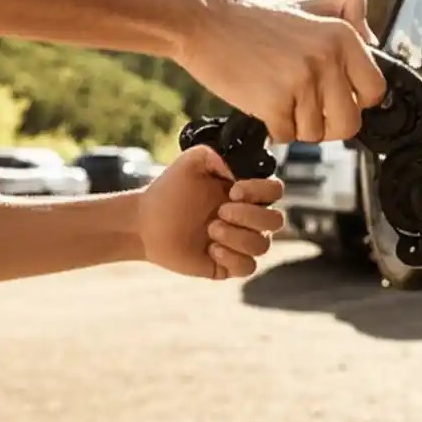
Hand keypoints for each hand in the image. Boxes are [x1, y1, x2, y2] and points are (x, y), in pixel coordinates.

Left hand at [137, 146, 285, 279]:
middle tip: (220, 212)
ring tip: (211, 230)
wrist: (146, 222)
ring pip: (262, 246)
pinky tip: (210, 249)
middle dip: (249, 216)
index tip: (233, 190)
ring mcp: (240, 243)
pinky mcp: (229, 266)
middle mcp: (248, 219)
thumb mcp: (191, 162)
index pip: (275, 191)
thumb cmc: (169, 192)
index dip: (260, 191)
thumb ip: (216, 154)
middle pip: (276, 221)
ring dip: (236, 237)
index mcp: (246, 194)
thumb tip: (237, 172)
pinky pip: (248, 267)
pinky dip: (231, 257)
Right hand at [178, 0, 386, 142]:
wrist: (204, 21)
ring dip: (296, 125)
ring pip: (316, 134)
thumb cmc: (254, 21)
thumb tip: (374, 40)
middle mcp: (328, 58)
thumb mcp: (309, 7)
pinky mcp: (274, 102)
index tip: (335, 98)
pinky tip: (260, 102)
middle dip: (327, 124)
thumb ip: (347, 16)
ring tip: (277, 96)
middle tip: (304, 108)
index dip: (355, 102)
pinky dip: (272, 128)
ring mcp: (302, 81)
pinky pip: (286, 137)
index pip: (375, 91)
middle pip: (350, 123)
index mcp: (343, 36)